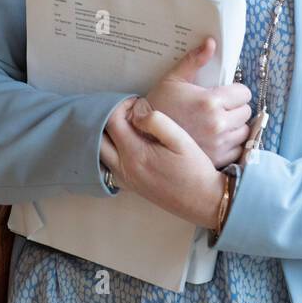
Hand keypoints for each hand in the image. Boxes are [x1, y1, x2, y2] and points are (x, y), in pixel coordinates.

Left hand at [99, 97, 226, 228]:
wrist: (202, 199)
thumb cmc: (195, 168)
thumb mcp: (181, 139)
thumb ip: (157, 122)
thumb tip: (138, 114)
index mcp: (135, 154)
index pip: (111, 122)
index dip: (121, 106)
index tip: (137, 103)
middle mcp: (124, 168)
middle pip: (99, 137)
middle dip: (109, 119)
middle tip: (128, 112)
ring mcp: (125, 179)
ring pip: (100, 153)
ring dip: (107, 135)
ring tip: (126, 126)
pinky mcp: (130, 186)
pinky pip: (107, 166)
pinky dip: (110, 152)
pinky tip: (126, 145)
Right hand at [138, 37, 251, 168]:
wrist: (144, 135)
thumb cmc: (159, 104)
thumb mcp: (174, 79)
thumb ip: (195, 60)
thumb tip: (211, 42)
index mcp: (210, 101)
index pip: (244, 93)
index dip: (236, 92)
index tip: (227, 94)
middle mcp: (218, 123)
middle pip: (246, 112)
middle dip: (236, 109)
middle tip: (222, 108)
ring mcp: (218, 144)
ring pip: (244, 132)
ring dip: (236, 127)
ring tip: (221, 123)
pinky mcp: (216, 159)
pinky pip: (238, 150)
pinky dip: (231, 145)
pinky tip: (218, 139)